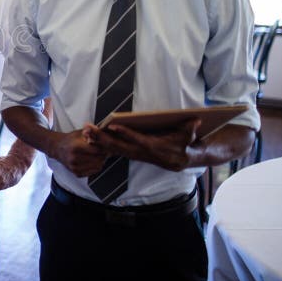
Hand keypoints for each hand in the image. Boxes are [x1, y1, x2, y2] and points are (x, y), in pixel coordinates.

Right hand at [47, 129, 107, 176]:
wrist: (57, 148)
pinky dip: (96, 166)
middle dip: (104, 155)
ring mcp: (75, 167)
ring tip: (98, 155)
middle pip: (98, 159)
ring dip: (101, 161)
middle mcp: (74, 158)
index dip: (104, 148)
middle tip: (104, 150)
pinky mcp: (76, 173)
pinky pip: (93, 172)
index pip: (97, 150)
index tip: (106, 146)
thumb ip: (91, 132)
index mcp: (76, 147)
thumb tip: (102, 134)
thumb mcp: (79, 133)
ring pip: (97, 166)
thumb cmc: (70, 140)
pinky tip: (94, 160)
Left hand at [83, 119, 200, 171]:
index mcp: (155, 148)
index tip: (113, 126)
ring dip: (99, 142)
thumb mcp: (190, 136)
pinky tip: (92, 140)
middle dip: (103, 139)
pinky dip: (103, 146)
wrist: (184, 158)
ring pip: (115, 150)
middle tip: (88, 130)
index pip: (138, 140)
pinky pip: (115, 151)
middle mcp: (143, 153)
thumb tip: (196, 121)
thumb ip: (191, 129)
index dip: (126, 134)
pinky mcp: (133, 154)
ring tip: (85, 133)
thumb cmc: (185, 143)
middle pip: (120, 147)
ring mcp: (136, 155)